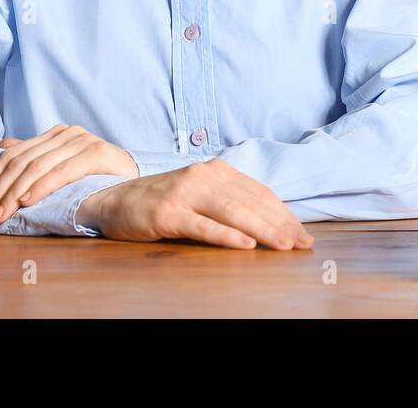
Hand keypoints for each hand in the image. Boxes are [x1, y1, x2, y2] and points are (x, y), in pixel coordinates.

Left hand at [0, 124, 138, 224]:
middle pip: (20, 162)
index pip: (12, 155)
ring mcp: (80, 140)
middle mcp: (65, 133)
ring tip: (1, 213)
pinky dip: (41, 187)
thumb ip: (35, 156)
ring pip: (36, 167)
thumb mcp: (61, 165)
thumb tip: (2, 146)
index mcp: (53, 134)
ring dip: (14, 194)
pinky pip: (60, 171)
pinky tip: (26, 201)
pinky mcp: (94, 152)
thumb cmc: (97, 174)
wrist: (134, 176)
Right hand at [76, 158, 313, 249]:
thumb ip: (230, 201)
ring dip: (263, 229)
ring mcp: (185, 193)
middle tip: (303, 244)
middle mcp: (203, 176)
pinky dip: (227, 235)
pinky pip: (203, 225)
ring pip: (233, 212)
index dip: (284, 214)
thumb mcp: (200, 194)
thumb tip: (272, 222)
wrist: (114, 199)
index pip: (259, 193)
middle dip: (280, 225)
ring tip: (284, 245)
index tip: (303, 234)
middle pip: (251, 202)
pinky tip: (246, 245)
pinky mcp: (168, 212)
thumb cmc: (164, 201)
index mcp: (216, 170)